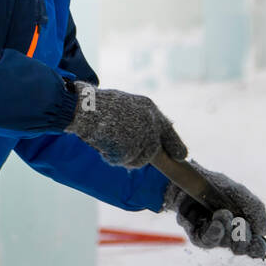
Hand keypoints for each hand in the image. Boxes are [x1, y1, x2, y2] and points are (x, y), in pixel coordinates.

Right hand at [64, 83, 187, 168]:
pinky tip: (103, 142)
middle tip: (121, 146)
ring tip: (107, 139)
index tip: (182, 156)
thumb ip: (139, 119)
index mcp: (149, 107)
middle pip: (152, 151)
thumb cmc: (98, 105)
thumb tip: (151, 139)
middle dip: (139, 154)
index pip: (168, 130)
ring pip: (137, 159)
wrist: (83, 107)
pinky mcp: (131, 148)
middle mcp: (150, 122)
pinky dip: (110, 156)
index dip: (174, 144)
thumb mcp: (125, 105)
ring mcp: (142, 135)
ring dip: (122, 155)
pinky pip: (121, 160)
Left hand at [162, 161, 265, 258]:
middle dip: (244, 240)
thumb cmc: (217, 187)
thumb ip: (255, 208)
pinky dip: (214, 232)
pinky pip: (207, 240)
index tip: (259, 243)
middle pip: (241, 248)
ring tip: (224, 213)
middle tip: (242, 225)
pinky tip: (217, 223)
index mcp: (243, 227)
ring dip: (228, 230)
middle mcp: (229, 235)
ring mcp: (213, 236)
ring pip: (225, 243)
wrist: (192, 180)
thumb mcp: (240, 193)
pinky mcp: (197, 235)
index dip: (257, 247)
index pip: (254, 246)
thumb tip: (265, 230)